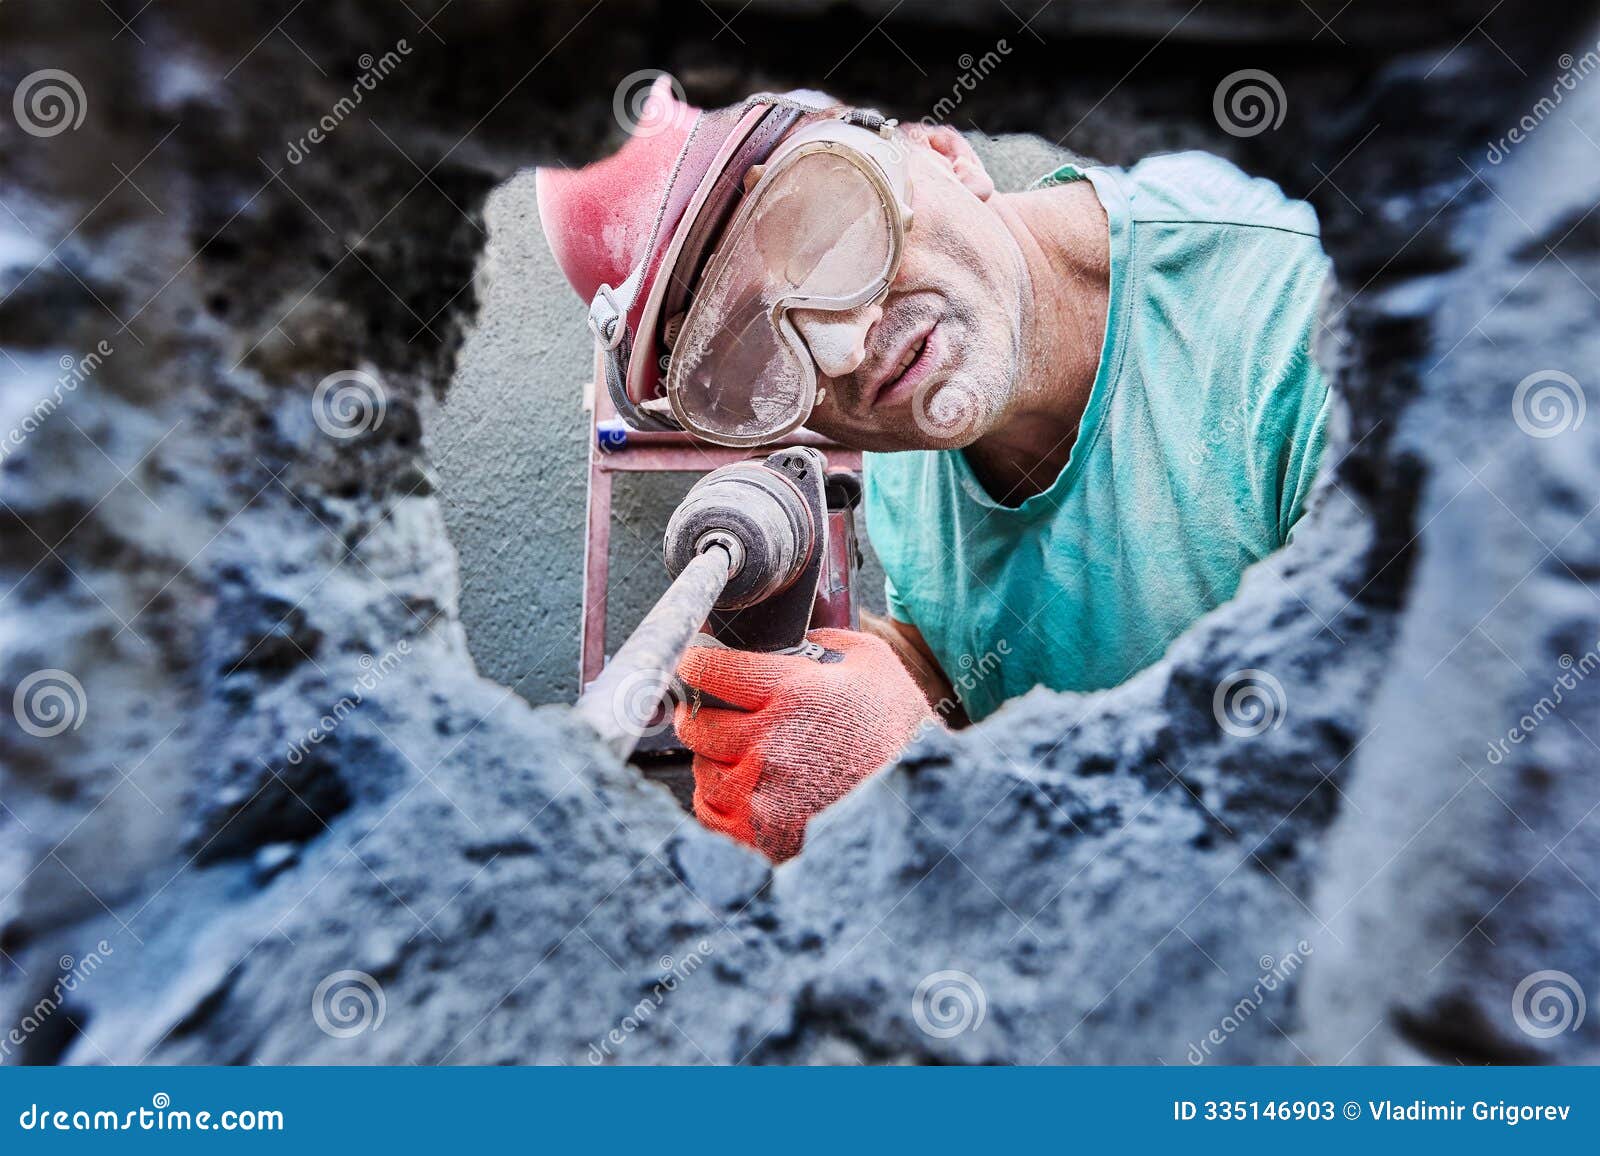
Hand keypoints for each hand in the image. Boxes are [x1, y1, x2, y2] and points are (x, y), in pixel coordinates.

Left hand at [674, 628, 936, 861]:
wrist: (918, 799)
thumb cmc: (897, 730)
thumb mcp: (872, 663)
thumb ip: (826, 638)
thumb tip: (795, 634)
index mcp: (792, 691)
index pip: (709, 670)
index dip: (696, 664)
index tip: (695, 666)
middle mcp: (769, 741)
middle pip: (696, 723)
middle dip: (702, 714)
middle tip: (716, 713)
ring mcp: (760, 791)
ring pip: (702, 768)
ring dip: (715, 759)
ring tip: (746, 756)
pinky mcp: (758, 832)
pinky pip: (709, 810)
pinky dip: (721, 799)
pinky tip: (750, 790)